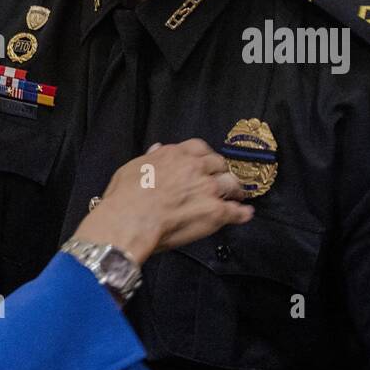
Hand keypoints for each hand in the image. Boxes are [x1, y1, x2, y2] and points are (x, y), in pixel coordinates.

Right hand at [72, 139, 252, 264]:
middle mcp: (195, 168)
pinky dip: (242, 213)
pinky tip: (245, 214)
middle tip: (223, 180)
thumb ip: (149, 158)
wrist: (130, 220)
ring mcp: (208, 189)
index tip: (206, 163)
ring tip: (237, 197)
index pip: (200, 148)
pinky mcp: (215, 212)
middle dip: (222, 172)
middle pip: (220, 164)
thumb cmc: (124, 198)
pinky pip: (237, 211)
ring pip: (232, 184)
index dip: (205, 157)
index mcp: (175, 155)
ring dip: (235, 190)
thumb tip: (156, 149)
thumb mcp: (131, 168)